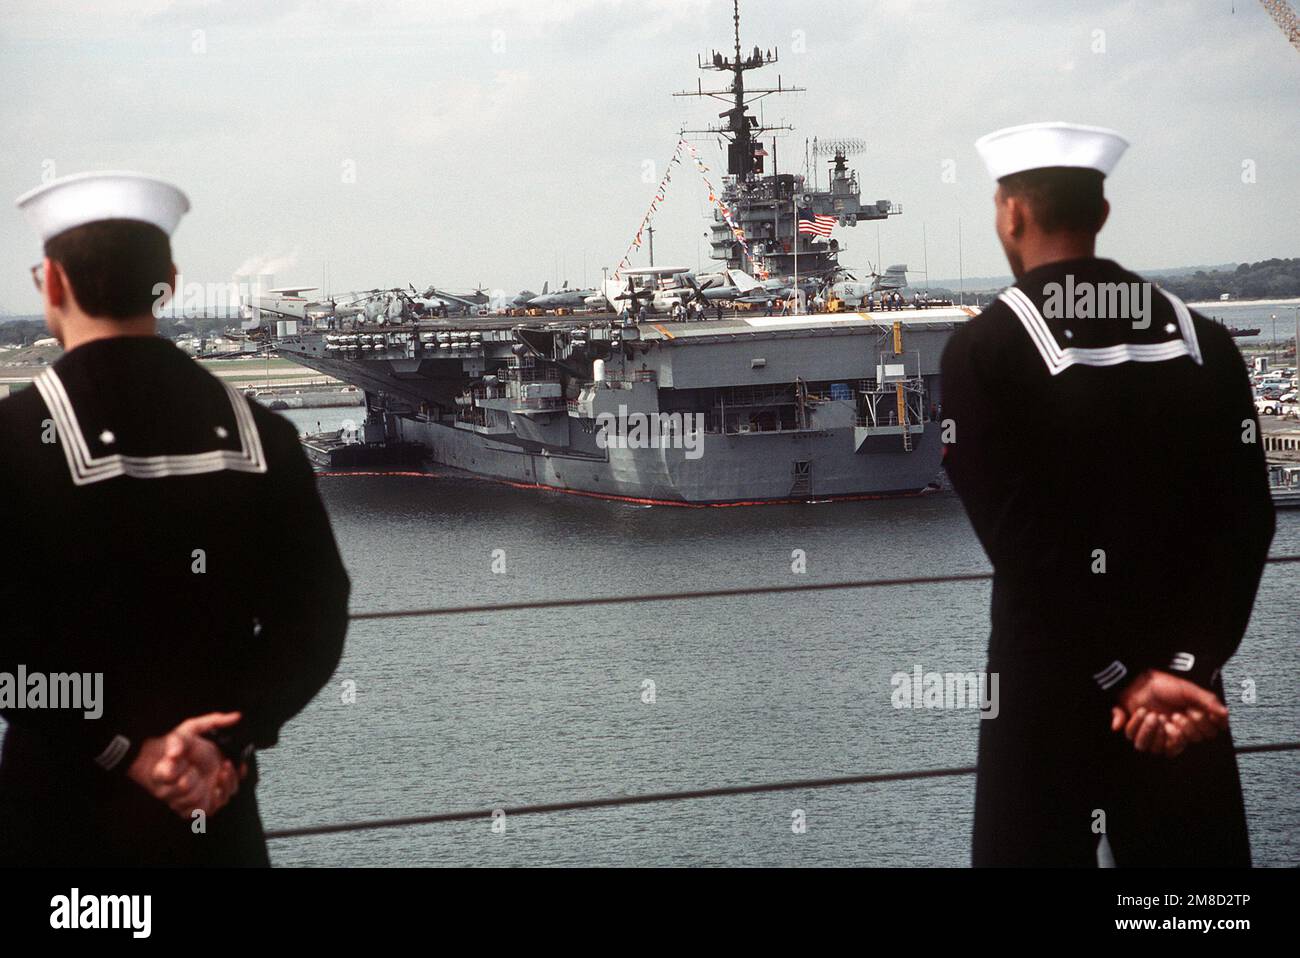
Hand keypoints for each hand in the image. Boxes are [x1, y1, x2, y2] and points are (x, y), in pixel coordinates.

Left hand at [126, 712, 245, 818]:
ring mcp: (201, 796)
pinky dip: (195, 807)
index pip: (238, 774)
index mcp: (218, 766)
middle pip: (230, 791)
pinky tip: (188, 797)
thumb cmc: (172, 744)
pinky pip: (197, 813)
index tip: (234, 765)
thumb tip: (237, 717)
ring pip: (214, 803)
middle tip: (223, 770)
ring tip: (194, 778)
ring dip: (206, 790)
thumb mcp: (192, 728)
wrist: (148, 758)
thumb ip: (215, 721)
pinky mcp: (187, 807)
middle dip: (228, 782)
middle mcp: (212, 783)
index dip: (239, 773)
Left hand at [1109, 670, 1227, 757]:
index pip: (1206, 735)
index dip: (1200, 726)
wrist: (1139, 682)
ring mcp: (1159, 737)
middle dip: (1182, 726)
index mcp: (1193, 723)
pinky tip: (1143, 713)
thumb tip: (1226, 713)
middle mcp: (1178, 733)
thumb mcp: (1188, 690)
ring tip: (1154, 715)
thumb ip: (1208, 701)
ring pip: (1161, 749)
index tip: (1194, 712)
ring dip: (1157, 729)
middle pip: (1188, 742)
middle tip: (1174, 714)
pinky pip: (1141, 743)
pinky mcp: (1141, 737)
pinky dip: (1140, 726)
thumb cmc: (1164, 686)